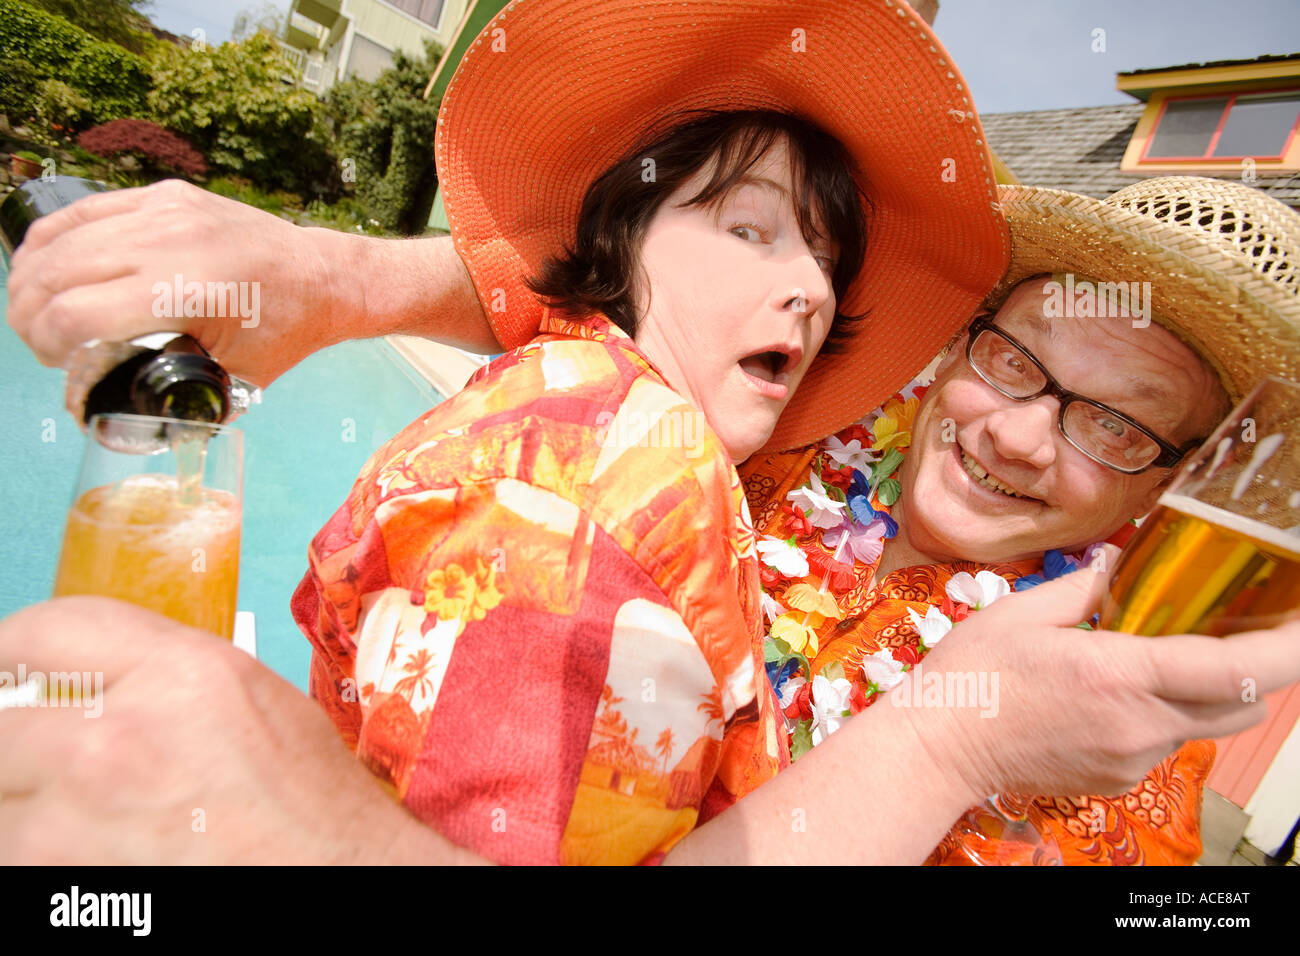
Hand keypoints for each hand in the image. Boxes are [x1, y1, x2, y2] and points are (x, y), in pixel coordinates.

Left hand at [0, 597, 466, 863]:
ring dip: (31, 817)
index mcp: (178, 674)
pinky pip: (16, 860)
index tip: (7, 672)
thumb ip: (163, 679)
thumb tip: (88, 681)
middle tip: (49, 769)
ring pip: (3, 806)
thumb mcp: (253, 701)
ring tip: (95, 830)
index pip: (47, 631)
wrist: (339, 884)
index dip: (13, 652)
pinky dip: (43, 862)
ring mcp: (78, 821)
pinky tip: (101, 864)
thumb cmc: (312, 806)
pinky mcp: (61, 889)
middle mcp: (117, 738)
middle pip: (0, 728)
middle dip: (19, 749)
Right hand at [6, 179, 366, 387]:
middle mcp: (170, 243)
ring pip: (60, 239)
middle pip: (55, 275)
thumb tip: (113, 414)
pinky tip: (47, 267)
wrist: (321, 275)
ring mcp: (164, 211)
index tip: (57, 364)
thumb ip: (175, 398)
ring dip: (32, 278)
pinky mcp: (164, 196)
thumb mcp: (233, 379)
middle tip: (40, 343)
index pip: (76, 316)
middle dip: (30, 315)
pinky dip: (54, 241)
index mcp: (187, 293)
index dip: (48, 345)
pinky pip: (85, 211)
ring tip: (35, 311)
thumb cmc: (283, 330)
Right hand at [904, 561, 1299, 802]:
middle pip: (1245, 706)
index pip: (1239, 670)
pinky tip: (1108, 698)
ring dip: (1201, 694)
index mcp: (1121, 675)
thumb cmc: (969, 679)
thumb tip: (1112, 563)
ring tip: (1149, 663)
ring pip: (1204, 726)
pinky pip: (1163, 745)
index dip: (1290, 647)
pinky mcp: (1117, 779)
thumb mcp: (1020, 612)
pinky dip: (1159, 718)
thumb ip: (1083, 586)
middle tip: (1236, 630)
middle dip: (1255, 670)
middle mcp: (1140, 726)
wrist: (936, 750)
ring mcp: (1131, 759)